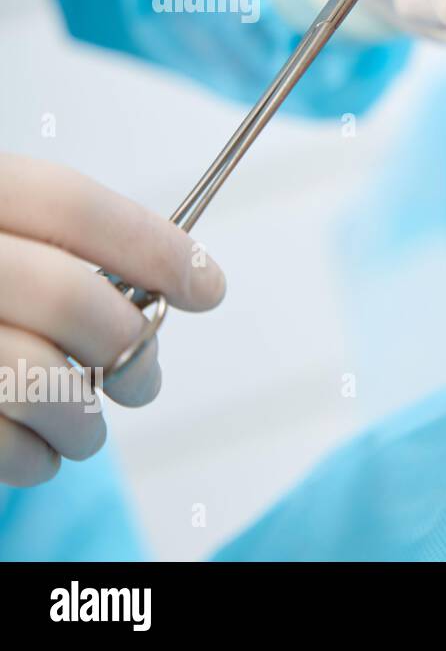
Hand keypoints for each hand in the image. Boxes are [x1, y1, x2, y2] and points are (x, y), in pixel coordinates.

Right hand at [0, 154, 224, 486]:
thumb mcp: (10, 242)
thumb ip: (71, 254)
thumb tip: (185, 288)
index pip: (72, 205)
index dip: (155, 248)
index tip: (207, 288)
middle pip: (66, 296)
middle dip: (129, 347)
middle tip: (143, 382)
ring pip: (34, 377)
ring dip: (83, 419)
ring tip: (85, 429)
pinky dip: (36, 458)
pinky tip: (40, 452)